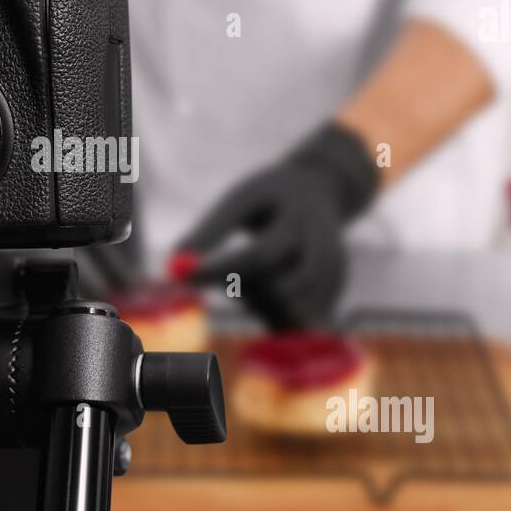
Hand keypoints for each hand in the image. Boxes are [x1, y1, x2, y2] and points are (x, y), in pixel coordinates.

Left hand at [175, 123, 377, 329]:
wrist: (323, 190)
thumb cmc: (272, 196)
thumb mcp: (241, 200)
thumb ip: (210, 230)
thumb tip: (175, 263)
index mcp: (300, 217)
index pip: (260, 255)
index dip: (221, 271)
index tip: (187, 276)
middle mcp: (324, 248)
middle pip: (284, 289)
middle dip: (244, 289)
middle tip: (222, 281)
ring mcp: (335, 273)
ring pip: (293, 310)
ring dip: (260, 302)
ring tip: (249, 278)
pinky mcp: (334, 294)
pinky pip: (298, 321)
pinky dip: (274, 313)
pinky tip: (267, 288)